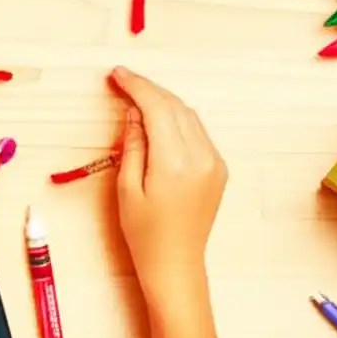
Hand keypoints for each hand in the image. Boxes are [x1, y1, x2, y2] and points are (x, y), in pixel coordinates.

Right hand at [111, 66, 227, 305]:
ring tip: (137, 97)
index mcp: (175, 163)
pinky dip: (177, 119)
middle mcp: (201, 157)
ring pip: (188, 115)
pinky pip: (197, 132)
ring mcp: (214, 162)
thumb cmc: (145, 232)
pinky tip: (158, 120)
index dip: (137, 86)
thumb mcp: (126, 187)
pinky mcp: (218, 168)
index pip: (157, 108)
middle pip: (175, 106)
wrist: (176, 264)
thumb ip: (132, 144)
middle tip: (122, 79)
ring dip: (163, 101)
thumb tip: (134, 112)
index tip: (117, 74)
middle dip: (148, 89)